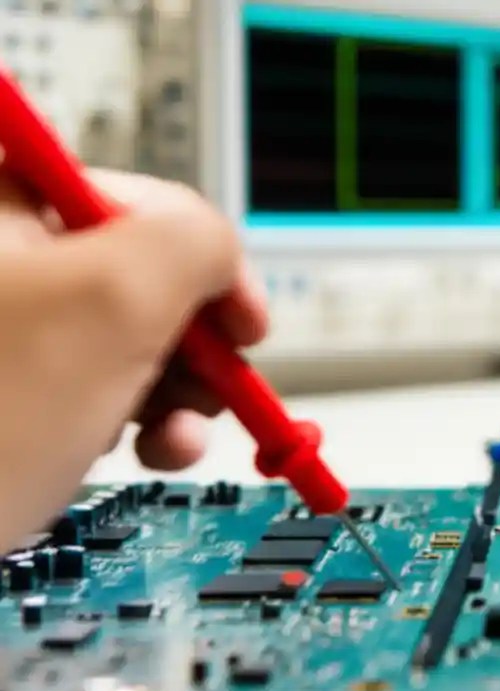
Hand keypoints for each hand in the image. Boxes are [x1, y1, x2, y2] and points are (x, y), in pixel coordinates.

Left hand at [0, 169, 265, 549]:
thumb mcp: (111, 305)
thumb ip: (192, 243)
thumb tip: (215, 254)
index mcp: (0, 198)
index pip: (144, 202)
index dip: (210, 268)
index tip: (244, 330)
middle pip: (135, 275)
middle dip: (191, 344)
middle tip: (208, 396)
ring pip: (112, 337)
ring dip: (168, 393)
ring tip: (171, 442)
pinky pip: (76, 382)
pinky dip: (121, 419)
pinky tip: (130, 452)